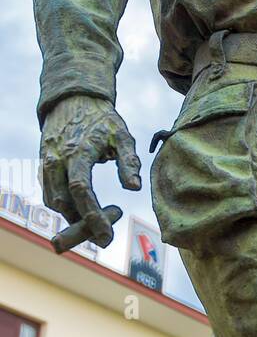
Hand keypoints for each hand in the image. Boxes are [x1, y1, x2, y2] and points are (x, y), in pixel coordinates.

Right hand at [40, 94, 141, 246]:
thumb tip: (134, 188)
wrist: (73, 100)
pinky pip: (50, 196)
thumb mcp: (122, 135)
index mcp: (77, 152)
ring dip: (75, 218)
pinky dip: (66, 208)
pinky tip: (86, 208)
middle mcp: (56, 160)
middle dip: (84, 226)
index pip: (81, 190)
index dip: (93, 217)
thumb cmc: (102, 119)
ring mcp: (46, 164)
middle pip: (64, 203)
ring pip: (54, 203)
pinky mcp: (43, 168)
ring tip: (101, 217)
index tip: (107, 237)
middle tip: (107, 234)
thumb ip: (129, 162)